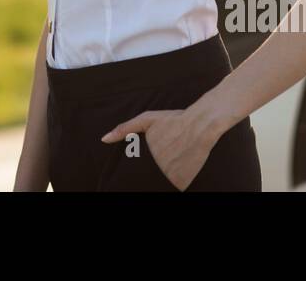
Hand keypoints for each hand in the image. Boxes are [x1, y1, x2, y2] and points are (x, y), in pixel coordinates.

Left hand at [100, 109, 221, 190]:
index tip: (142, 163)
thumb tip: (104, 139)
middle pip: (147, 176)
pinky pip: (175, 186)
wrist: (200, 125)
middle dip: (153, 169)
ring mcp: (168, 177)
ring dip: (165, 175)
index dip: (136, 169)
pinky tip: (181, 165)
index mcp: (143, 156)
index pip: (134, 171)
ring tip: (174, 158)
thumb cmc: (173, 121)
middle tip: (165, 156)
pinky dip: (177, 180)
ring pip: (161, 183)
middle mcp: (155, 169)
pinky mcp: (182, 184)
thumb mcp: (147, 119)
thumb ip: (124, 129)